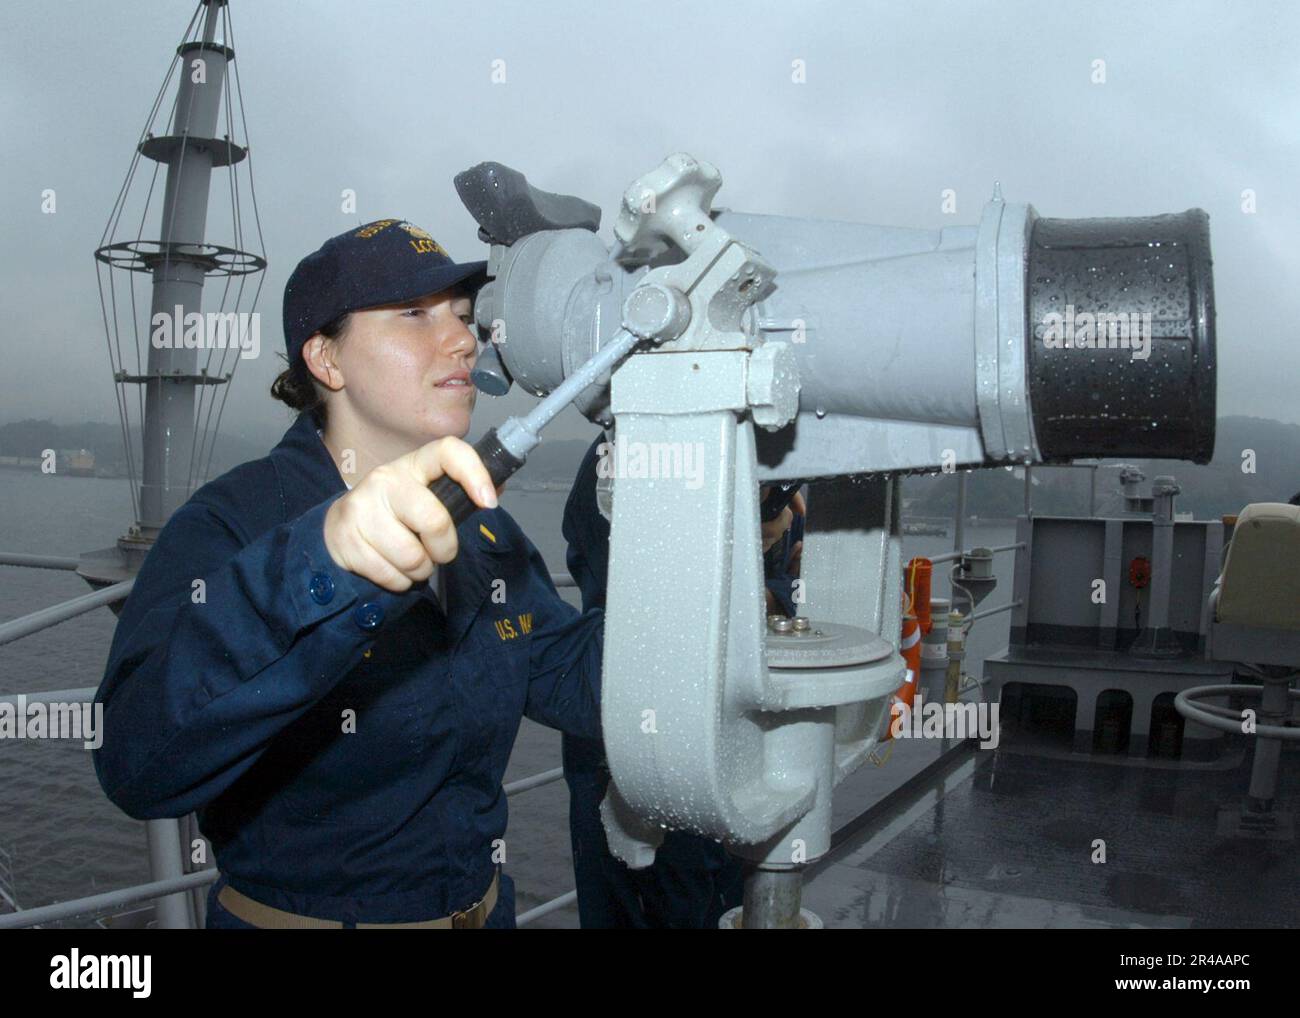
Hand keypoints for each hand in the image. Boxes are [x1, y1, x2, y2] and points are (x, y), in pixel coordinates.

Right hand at [323, 437, 497, 591]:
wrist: (336, 530)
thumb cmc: (394, 514)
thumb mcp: (424, 497)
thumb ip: (457, 495)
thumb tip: (497, 488)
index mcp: (412, 465)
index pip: (447, 451)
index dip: (474, 473)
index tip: (488, 503)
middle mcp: (384, 479)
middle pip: (434, 520)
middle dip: (445, 548)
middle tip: (438, 553)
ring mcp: (361, 508)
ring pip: (412, 556)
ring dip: (420, 570)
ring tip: (409, 560)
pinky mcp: (345, 539)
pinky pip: (391, 575)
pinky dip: (399, 582)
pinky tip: (390, 568)